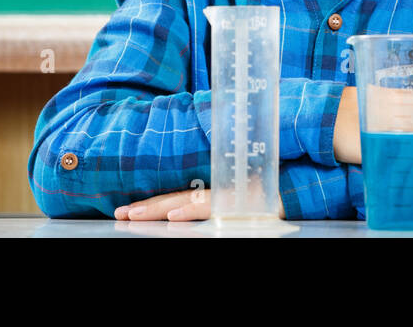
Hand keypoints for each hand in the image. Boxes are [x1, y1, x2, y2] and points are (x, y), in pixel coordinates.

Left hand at [114, 188, 285, 220]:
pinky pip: (209, 209)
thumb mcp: (231, 203)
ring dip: (159, 210)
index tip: (127, 209)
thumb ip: (208, 204)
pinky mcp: (234, 205)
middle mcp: (213, 194)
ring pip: (185, 203)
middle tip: (120, 213)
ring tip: (135, 215)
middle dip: (146, 208)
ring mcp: (223, 199)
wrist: (292, 196)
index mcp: (210, 194)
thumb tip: (177, 212)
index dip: (151, 204)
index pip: (175, 199)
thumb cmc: (263, 202)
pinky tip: (173, 218)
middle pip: (174, 200)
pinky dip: (190, 213)